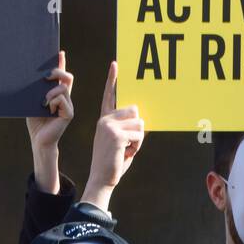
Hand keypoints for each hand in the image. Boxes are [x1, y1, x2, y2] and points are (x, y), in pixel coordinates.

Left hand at [26, 51, 73, 193]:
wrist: (38, 140)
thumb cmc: (35, 122)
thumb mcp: (33, 102)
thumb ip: (37, 91)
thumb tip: (35, 75)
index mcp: (58, 95)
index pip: (62, 77)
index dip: (62, 63)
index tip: (59, 52)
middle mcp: (66, 99)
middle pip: (67, 77)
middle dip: (58, 72)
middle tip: (46, 76)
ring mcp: (69, 106)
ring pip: (63, 88)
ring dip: (50, 92)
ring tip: (43, 102)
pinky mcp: (69, 114)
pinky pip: (62, 99)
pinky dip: (52, 102)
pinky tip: (47, 109)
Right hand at [81, 61, 144, 210]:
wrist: (101, 178)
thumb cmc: (112, 162)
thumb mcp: (120, 141)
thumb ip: (127, 128)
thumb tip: (141, 119)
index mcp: (104, 119)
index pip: (109, 96)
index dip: (112, 79)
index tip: (115, 64)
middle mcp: (104, 119)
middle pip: (135, 111)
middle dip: (138, 129)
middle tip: (126, 144)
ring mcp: (108, 125)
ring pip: (140, 124)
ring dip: (138, 140)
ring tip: (125, 150)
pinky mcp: (116, 134)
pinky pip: (139, 135)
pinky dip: (136, 147)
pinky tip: (124, 153)